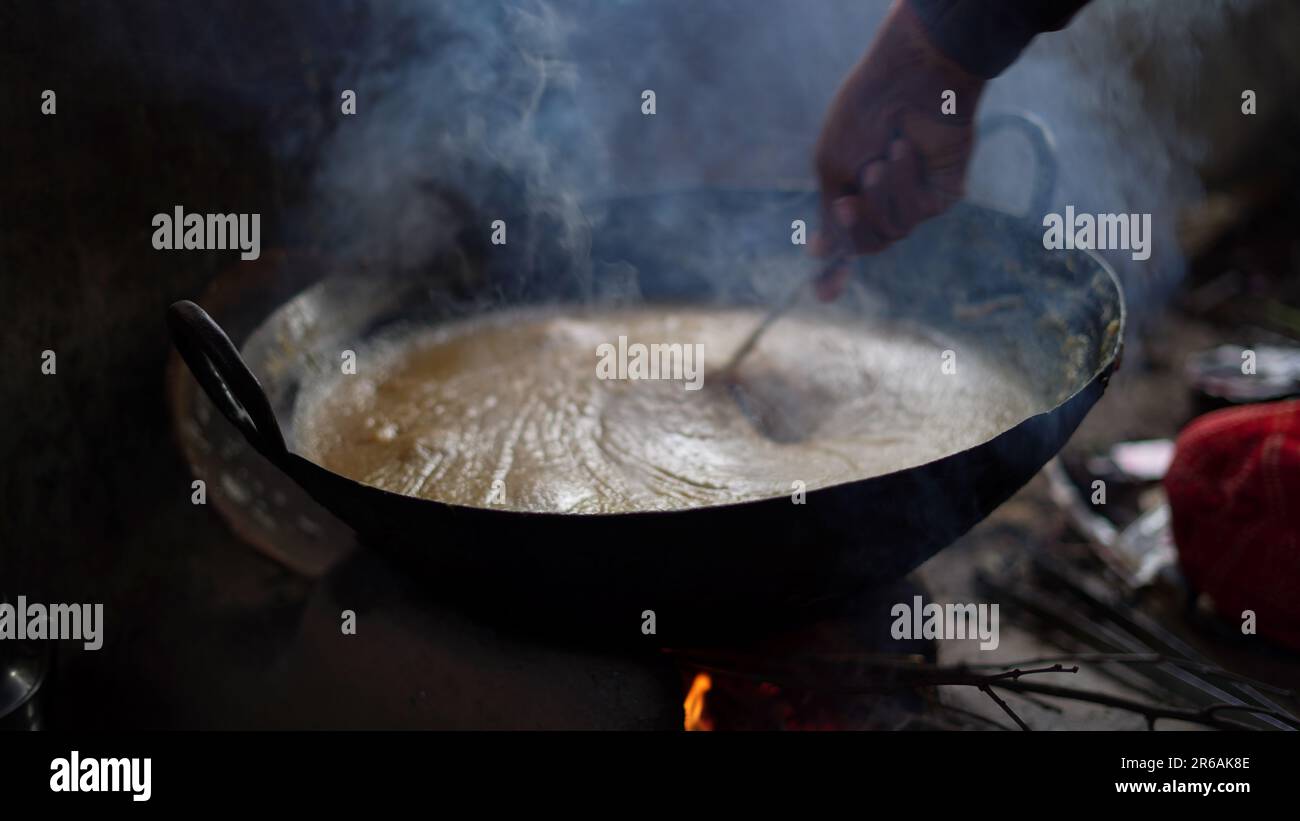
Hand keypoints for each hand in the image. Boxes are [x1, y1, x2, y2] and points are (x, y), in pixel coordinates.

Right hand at [812, 0, 985, 298]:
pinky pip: (918, 213)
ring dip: (882, 199)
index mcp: (855, 192)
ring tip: (880, 160)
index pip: (847, 243)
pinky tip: (904, 151)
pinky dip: (905, 185)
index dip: (835, 272)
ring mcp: (917, 198)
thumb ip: (831, 213)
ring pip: (893, 233)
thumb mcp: (834, 167)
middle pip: (869, 244)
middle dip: (857, 226)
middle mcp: (887, 200)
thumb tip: (820, 255)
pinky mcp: (944, 193)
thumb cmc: (865, 115)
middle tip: (848, 201)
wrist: (911, 78)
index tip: (824, 296)